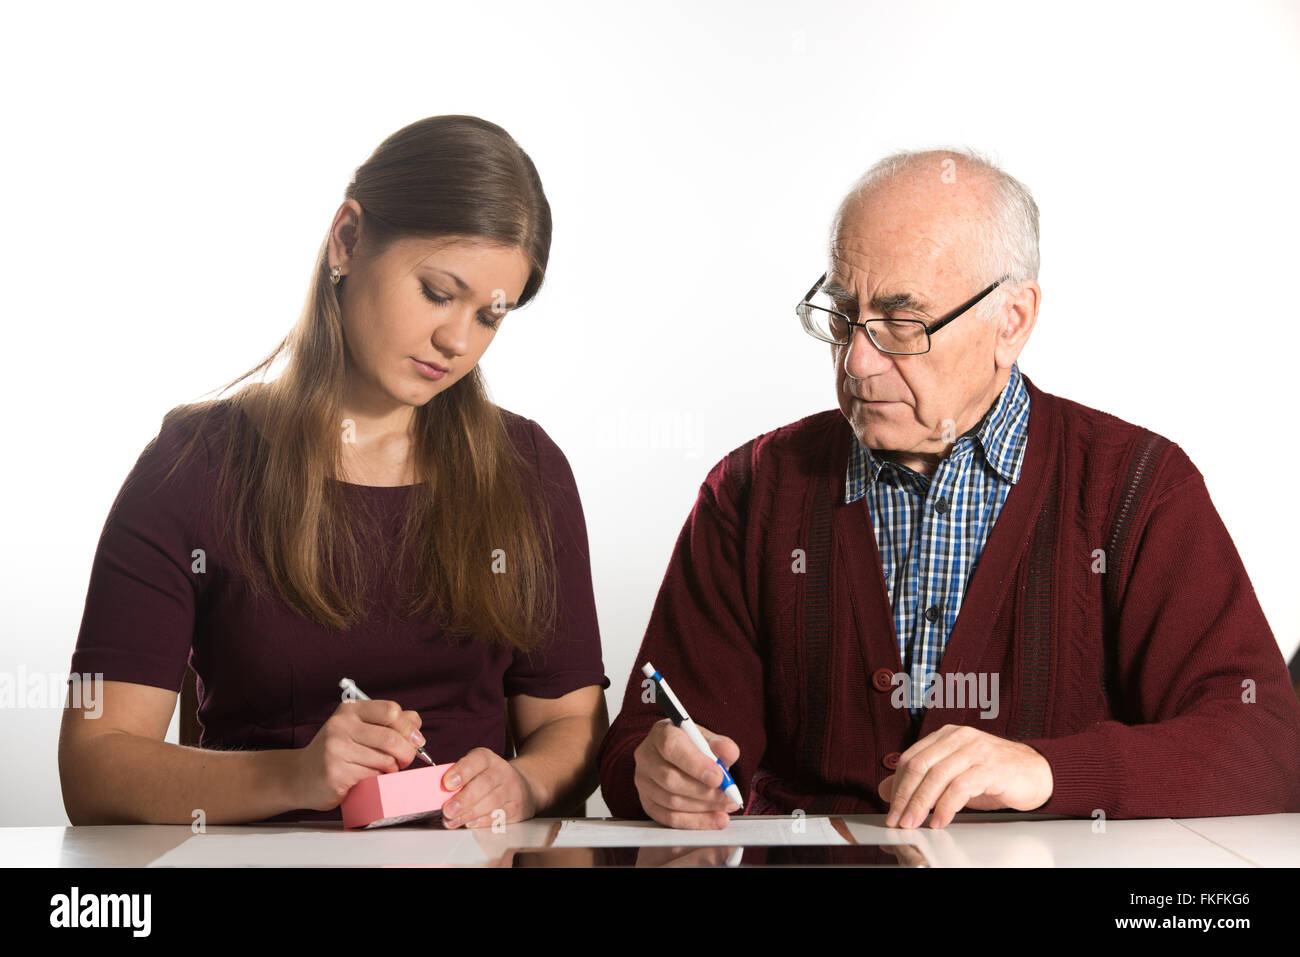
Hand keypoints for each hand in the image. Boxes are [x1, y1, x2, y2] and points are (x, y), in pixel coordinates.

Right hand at [292, 699, 424, 810]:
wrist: (300, 777)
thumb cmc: (336, 752)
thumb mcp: (359, 729)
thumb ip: (388, 724)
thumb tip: (416, 728)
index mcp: (350, 710)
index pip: (391, 711)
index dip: (409, 727)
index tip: (415, 739)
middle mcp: (341, 726)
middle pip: (392, 738)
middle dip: (407, 753)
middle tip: (405, 760)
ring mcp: (336, 749)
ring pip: (385, 760)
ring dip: (392, 769)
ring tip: (383, 770)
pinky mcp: (336, 773)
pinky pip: (373, 777)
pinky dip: (378, 780)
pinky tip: (368, 779)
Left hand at [440, 747, 536, 827]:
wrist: (522, 785)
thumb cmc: (489, 778)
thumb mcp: (475, 770)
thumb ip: (458, 779)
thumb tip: (436, 793)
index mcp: (487, 759)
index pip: (477, 760)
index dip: (462, 771)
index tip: (447, 783)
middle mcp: (502, 772)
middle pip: (484, 783)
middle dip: (464, 799)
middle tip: (448, 810)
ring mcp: (511, 789)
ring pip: (492, 801)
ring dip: (469, 813)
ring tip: (453, 821)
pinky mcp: (516, 807)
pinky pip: (500, 815)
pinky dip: (483, 821)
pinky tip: (471, 823)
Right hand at [633, 718, 740, 828]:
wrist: (679, 757)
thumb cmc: (692, 746)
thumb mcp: (708, 739)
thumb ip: (720, 745)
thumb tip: (728, 752)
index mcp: (661, 733)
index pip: (672, 748)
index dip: (696, 765)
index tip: (718, 778)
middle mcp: (646, 756)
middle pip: (671, 779)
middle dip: (704, 792)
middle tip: (728, 797)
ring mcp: (644, 781)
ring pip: (671, 801)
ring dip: (703, 808)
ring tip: (725, 806)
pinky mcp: (647, 802)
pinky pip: (670, 818)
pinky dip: (696, 821)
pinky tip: (714, 819)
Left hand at [877, 724, 1052, 828]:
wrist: (1037, 773)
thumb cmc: (994, 775)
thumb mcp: (953, 776)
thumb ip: (922, 780)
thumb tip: (886, 790)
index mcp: (945, 736)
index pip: (910, 758)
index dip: (896, 785)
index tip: (889, 809)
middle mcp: (958, 738)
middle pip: (919, 766)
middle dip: (904, 796)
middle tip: (897, 820)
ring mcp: (975, 750)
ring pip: (937, 776)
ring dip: (921, 804)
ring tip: (914, 823)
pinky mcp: (990, 767)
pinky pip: (960, 787)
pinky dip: (946, 807)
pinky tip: (940, 821)